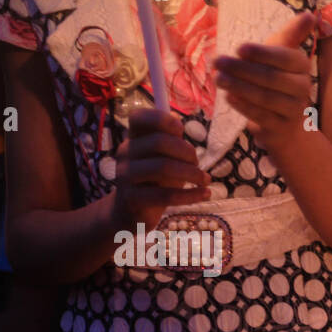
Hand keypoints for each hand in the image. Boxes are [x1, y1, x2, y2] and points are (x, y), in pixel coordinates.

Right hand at [110, 107, 210, 231]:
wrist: (129, 213)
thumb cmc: (153, 182)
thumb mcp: (163, 159)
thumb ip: (170, 142)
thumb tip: (178, 121)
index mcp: (133, 139)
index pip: (139, 117)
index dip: (162, 119)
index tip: (181, 130)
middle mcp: (126, 153)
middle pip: (159, 142)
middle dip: (187, 151)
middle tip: (197, 163)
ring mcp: (126, 176)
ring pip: (163, 167)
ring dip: (192, 173)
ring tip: (204, 180)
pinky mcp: (132, 199)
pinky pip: (167, 195)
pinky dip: (192, 195)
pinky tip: (205, 194)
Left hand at [212, 11, 315, 156]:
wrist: (285, 123)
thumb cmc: (278, 81)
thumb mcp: (282, 54)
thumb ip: (292, 34)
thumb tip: (309, 15)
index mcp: (302, 66)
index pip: (284, 58)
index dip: (262, 53)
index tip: (238, 48)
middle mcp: (303, 88)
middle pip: (271, 77)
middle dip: (242, 69)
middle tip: (217, 62)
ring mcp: (294, 110)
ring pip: (265, 97)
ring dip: (238, 86)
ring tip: (217, 78)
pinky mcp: (281, 128)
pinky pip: (261, 116)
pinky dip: (243, 106)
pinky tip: (228, 97)